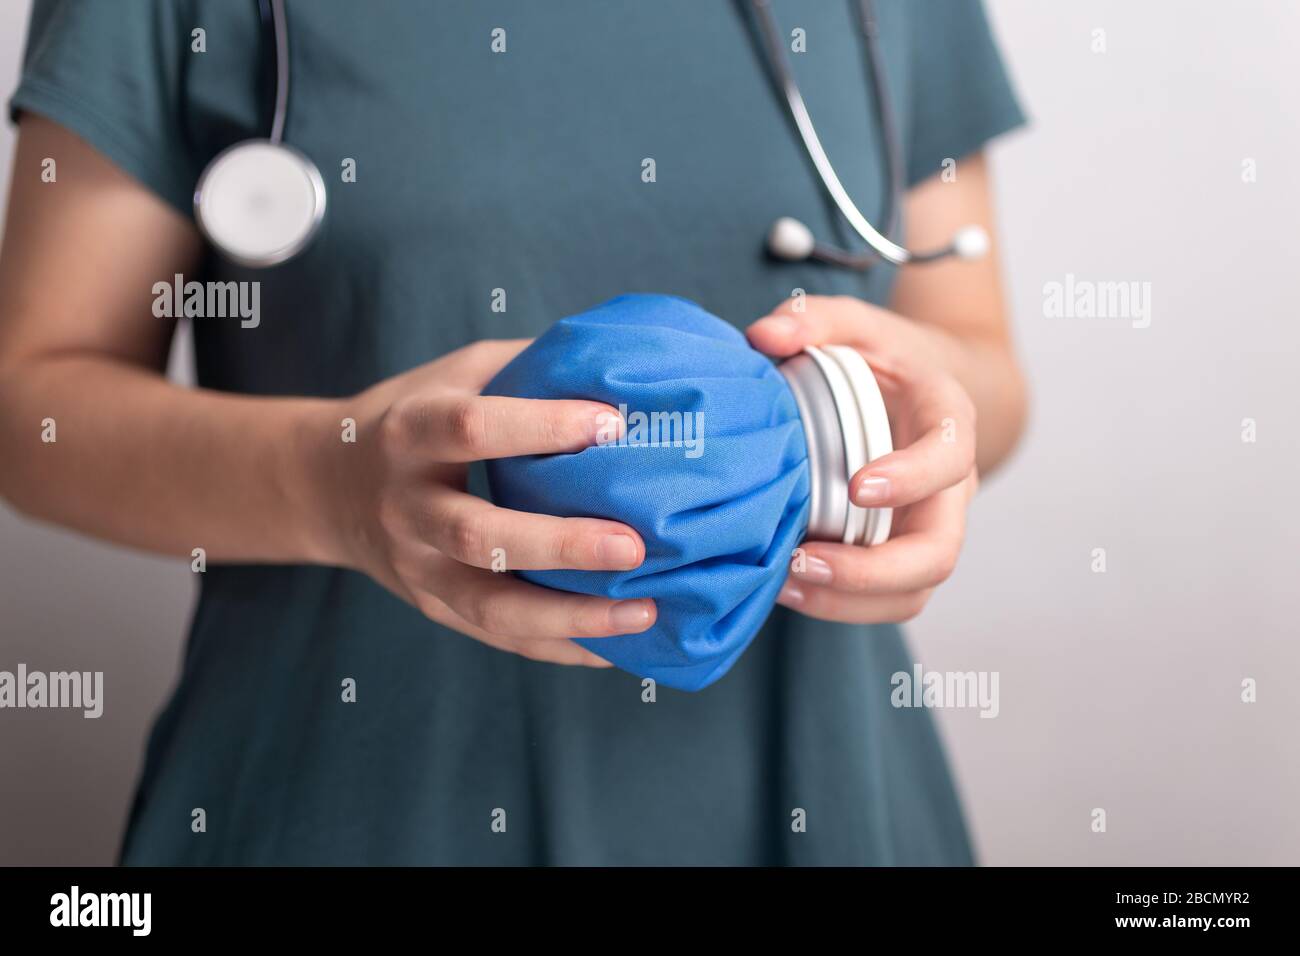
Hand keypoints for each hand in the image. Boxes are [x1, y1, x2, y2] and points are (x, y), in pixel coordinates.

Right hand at [327, 339, 655, 666]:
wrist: (327, 486)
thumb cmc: (420, 414)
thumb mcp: (460, 373)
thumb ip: (531, 367)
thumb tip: (627, 361)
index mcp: (411, 431)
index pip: (470, 429)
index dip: (540, 426)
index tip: (613, 422)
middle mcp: (407, 506)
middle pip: (476, 536)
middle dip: (559, 543)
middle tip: (634, 544)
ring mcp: (417, 567)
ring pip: (489, 606)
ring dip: (570, 615)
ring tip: (645, 612)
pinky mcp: (435, 608)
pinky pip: (502, 638)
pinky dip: (563, 646)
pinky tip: (622, 649)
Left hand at [747, 296, 977, 623]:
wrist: (923, 390)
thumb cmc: (885, 358)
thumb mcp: (855, 324)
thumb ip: (813, 319)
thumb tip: (762, 337)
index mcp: (948, 421)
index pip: (951, 456)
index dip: (913, 476)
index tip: (858, 487)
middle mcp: (951, 487)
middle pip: (940, 552)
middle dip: (874, 571)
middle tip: (802, 562)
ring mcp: (929, 526)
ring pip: (914, 591)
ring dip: (851, 600)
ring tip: (783, 584)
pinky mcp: (901, 552)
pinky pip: (886, 599)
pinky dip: (839, 605)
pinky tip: (784, 588)